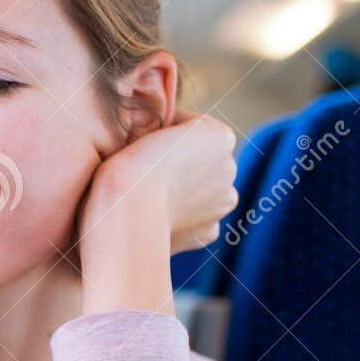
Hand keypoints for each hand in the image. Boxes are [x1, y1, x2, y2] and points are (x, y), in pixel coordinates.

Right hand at [80, 107, 239, 255]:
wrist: (129, 208)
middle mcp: (230, 169)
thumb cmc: (132, 165)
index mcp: (221, 137)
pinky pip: (194, 220)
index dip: (160, 131)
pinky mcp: (207, 233)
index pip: (189, 127)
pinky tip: (157, 215)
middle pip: (198, 161)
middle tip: (145, 170)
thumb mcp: (148, 128)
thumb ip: (164, 132)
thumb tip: (159, 144)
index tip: (141, 142)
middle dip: (177, 164)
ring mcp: (221, 205)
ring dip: (180, 191)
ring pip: (199, 192)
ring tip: (150, 195)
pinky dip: (179, 219)